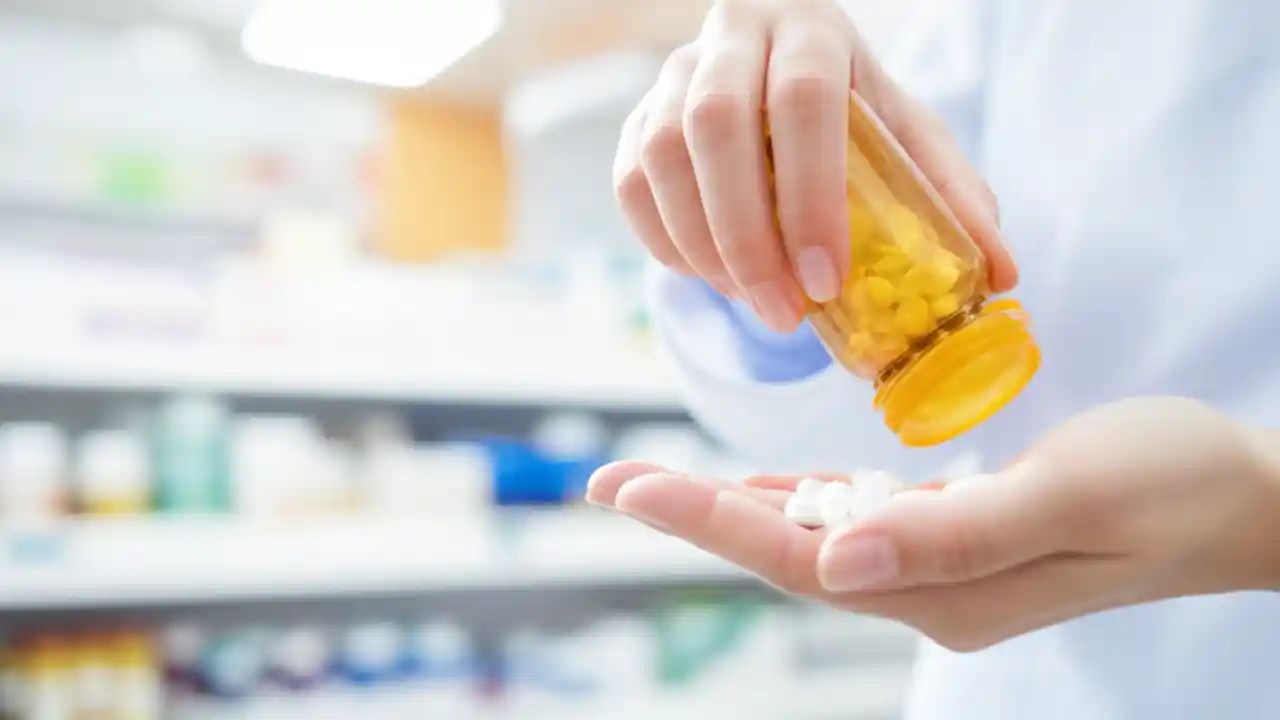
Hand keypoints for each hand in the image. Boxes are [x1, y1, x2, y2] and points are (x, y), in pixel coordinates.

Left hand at [588, 397, 1279, 650]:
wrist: (1241, 495)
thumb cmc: (1167, 483)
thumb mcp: (1065, 499)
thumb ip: (952, 533)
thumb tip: (831, 557)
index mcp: (942, 590)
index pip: (796, 558)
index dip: (707, 521)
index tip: (628, 488)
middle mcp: (928, 589)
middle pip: (786, 549)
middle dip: (695, 514)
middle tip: (609, 480)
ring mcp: (942, 566)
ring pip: (813, 534)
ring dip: (735, 506)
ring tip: (657, 483)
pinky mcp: (959, 533)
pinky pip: (858, 517)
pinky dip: (803, 497)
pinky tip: (766, 486)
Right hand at [613, 0, 1015, 331]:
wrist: (779, 79)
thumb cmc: (851, 114)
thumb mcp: (908, 141)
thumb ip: (951, 197)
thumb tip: (1001, 275)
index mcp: (811, 33)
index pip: (801, 100)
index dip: (810, 196)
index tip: (826, 281)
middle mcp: (733, 40)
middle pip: (715, 126)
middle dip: (747, 236)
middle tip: (786, 312)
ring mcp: (675, 77)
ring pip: (660, 157)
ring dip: (704, 247)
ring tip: (753, 301)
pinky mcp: (636, 120)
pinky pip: (630, 184)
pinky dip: (666, 243)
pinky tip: (713, 275)